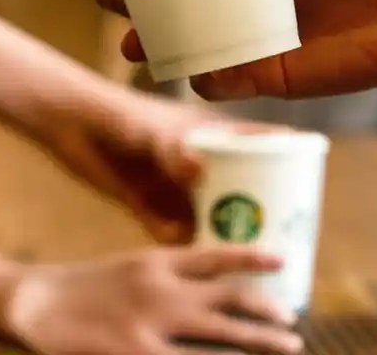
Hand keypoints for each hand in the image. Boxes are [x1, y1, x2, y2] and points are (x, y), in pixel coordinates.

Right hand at [5, 246, 301, 354]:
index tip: (282, 261)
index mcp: (156, 262)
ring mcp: (150, 326)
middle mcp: (160, 290)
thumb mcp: (129, 269)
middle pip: (229, 299)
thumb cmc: (85, 288)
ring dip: (258, 343)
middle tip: (292, 327)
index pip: (214, 255)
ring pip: (220, 338)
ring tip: (290, 346)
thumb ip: (168, 277)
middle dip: (267, 315)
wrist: (31, 300)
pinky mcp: (135, 353)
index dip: (251, 258)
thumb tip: (210, 293)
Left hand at [33, 94, 269, 243]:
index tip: (308, 190)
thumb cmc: (116, 114)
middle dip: (257, 214)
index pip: (260, 145)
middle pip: (239, 189)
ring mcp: (172, 184)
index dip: (287, 162)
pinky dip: (182, 243)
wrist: (68, 124)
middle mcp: (197, 162)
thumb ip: (173, 150)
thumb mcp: (150, 130)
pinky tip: (191, 260)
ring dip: (221, 236)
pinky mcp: (147, 203)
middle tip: (279, 242)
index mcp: (210, 134)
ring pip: (207, 215)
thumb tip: (199, 174)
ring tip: (242, 262)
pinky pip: (171, 230)